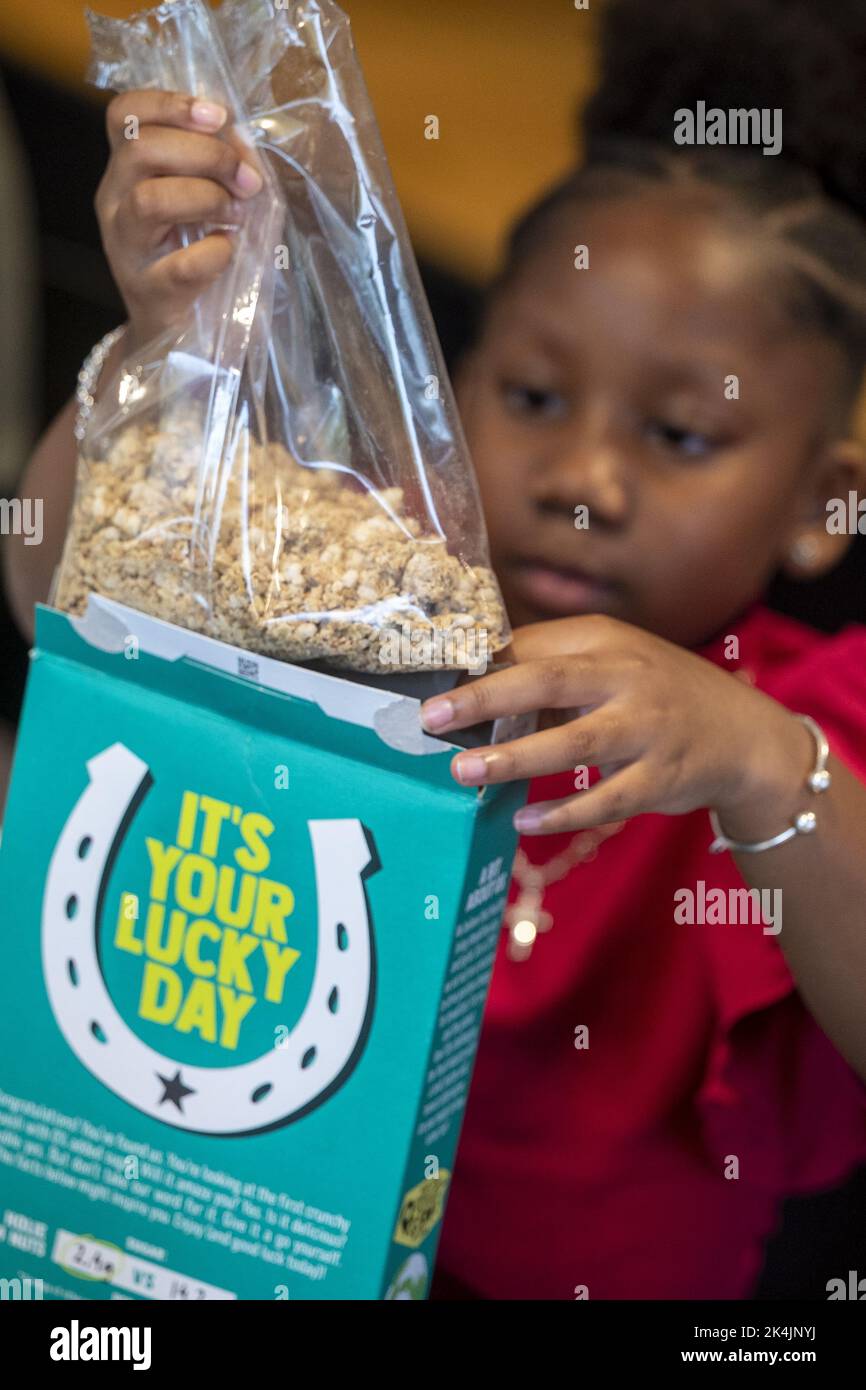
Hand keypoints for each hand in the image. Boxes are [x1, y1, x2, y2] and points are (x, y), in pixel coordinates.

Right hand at [95, 89, 263, 345]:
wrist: (173, 334)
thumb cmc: (191, 257)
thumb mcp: (195, 200)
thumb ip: (213, 166)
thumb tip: (245, 142)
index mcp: (124, 172)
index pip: (124, 115)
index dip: (170, 104)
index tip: (219, 116)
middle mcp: (114, 203)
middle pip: (141, 149)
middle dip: (206, 154)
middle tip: (246, 179)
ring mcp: (125, 249)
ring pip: (149, 200)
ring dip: (206, 199)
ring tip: (236, 214)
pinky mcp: (149, 293)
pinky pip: (182, 265)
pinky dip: (216, 253)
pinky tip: (228, 252)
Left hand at [420, 614, 811, 835]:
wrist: (744, 736)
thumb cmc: (657, 695)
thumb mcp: (612, 664)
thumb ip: (551, 669)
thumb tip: (470, 683)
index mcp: (606, 642)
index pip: (532, 646)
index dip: (479, 663)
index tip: (429, 680)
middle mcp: (628, 678)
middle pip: (548, 682)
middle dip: (486, 698)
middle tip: (433, 717)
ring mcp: (648, 729)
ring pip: (575, 743)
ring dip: (516, 757)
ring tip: (465, 772)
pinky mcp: (662, 777)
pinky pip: (606, 798)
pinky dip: (563, 811)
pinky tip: (524, 821)